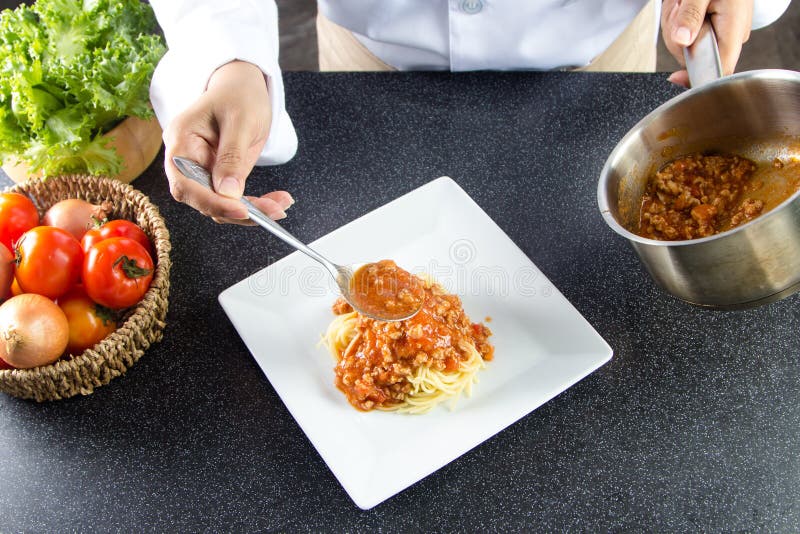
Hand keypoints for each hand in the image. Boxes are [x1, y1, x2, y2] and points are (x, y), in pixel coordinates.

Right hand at [163, 60, 293, 223]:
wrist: (243, 86)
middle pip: (202, 198)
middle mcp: (186, 159)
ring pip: (220, 203)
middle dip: (237, 210)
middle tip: (273, 211)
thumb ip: (232, 156)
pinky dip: (254, 205)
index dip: (211, 201)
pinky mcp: (219, 176)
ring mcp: (202, 170)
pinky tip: (277, 204)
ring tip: (281, 207)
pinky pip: (232, 198)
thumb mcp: (241, 120)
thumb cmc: (238, 93)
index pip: (186, 183)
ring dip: (251, 211)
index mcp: (181, 141)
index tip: (241, 210)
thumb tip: (227, 192)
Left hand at [661, 0, 752, 86]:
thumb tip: (682, 39)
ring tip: (681, 6)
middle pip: (696, 58)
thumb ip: (691, 15)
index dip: (696, 78)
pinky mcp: (714, 31)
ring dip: (676, 28)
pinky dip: (680, 25)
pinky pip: (689, 39)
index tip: (675, 78)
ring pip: (688, 48)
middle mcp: (732, 36)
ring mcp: (723, 34)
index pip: (720, 70)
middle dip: (678, 39)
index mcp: (733, 28)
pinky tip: (683, 9)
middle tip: (678, 11)